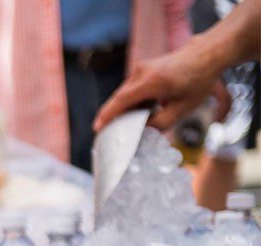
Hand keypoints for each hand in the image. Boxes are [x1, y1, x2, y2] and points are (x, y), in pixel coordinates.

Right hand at [94, 44, 223, 131]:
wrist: (205, 56)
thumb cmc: (197, 81)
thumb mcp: (183, 109)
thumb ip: (161, 123)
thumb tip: (143, 129)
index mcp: (153, 82)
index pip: (122, 100)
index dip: (108, 115)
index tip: (97, 128)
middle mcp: (142, 72)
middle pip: (120, 98)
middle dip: (114, 115)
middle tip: (109, 132)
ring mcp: (141, 68)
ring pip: (125, 93)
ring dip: (125, 109)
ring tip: (129, 124)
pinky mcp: (142, 69)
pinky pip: (131, 88)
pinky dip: (132, 101)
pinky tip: (140, 111)